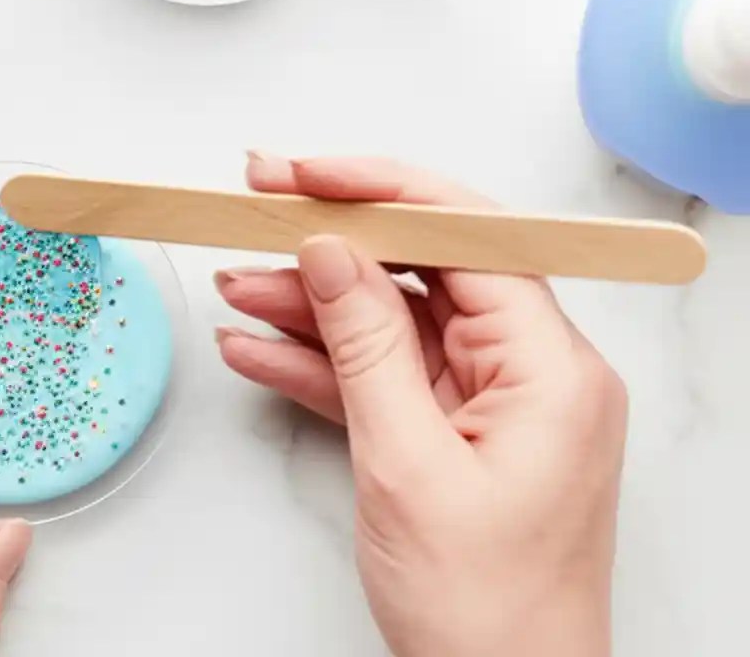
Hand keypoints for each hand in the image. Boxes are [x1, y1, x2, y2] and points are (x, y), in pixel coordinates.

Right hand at [216, 155, 625, 656]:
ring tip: (233, 287)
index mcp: (551, 366)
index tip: (302, 176)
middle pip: (423, 272)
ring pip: (390, 325)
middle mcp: (529, 371)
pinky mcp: (450, 434)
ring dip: (309, 308)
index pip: (467, 236)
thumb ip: (365, 345)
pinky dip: (319, 366)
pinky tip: (256, 348)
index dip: (380, 192)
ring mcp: (488, 403)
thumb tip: (331, 250)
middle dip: (331, 246)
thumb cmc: (486, 609)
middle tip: (253, 214)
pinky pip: (380, 379)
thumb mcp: (405, 464)